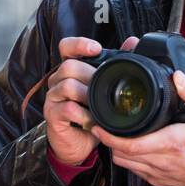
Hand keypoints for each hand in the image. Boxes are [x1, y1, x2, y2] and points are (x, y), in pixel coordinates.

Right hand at [43, 35, 137, 165]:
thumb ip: (114, 65)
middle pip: (69, 66)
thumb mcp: (104, 89)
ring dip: (87, 95)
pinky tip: (92, 121)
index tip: (97, 48)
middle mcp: (58, 80)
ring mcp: (53, 97)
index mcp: (71, 70)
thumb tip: (132, 42)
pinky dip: (84, 115)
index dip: (79, 44)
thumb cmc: (91, 114)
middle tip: (104, 88)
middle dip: (90, 75)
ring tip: (98, 106)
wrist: (80, 143)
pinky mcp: (52, 115)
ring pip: (67, 85)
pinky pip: (67, 108)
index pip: (66, 47)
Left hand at [91, 71, 184, 185]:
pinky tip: (130, 147)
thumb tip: (177, 77)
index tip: (98, 123)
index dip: (109, 136)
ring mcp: (160, 174)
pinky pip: (136, 172)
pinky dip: (128, 159)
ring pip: (126, 164)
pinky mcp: (160, 181)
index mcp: (173, 142)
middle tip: (100, 124)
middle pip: (121, 154)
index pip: (130, 144)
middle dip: (107, 140)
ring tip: (113, 134)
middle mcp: (163, 161)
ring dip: (116, 150)